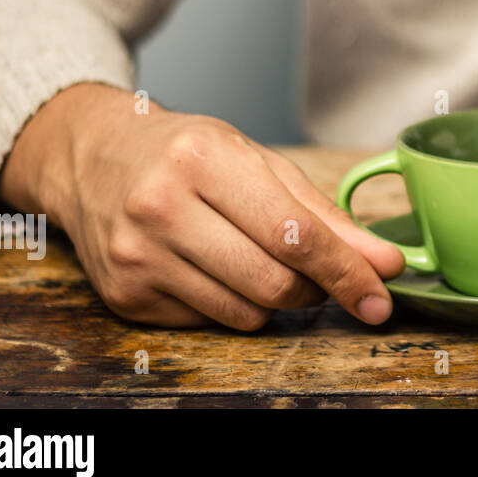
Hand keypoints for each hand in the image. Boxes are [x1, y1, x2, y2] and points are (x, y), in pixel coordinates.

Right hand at [0, 83, 404, 328]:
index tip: (381, 291)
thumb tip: (382, 262)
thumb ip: (325, 214)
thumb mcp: (259, 162)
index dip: (347, 269)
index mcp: (203, 159)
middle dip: (316, 288)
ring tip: (264, 261)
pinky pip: (211, 322)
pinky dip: (233, 305)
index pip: (294, 233)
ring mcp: (137, 256)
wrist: (95, 158)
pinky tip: (216, 267)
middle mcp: (161, 207)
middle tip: (322, 273)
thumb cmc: (188, 154)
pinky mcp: (125, 296)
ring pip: (245, 312)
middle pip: (273, 281)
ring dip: (276, 299)